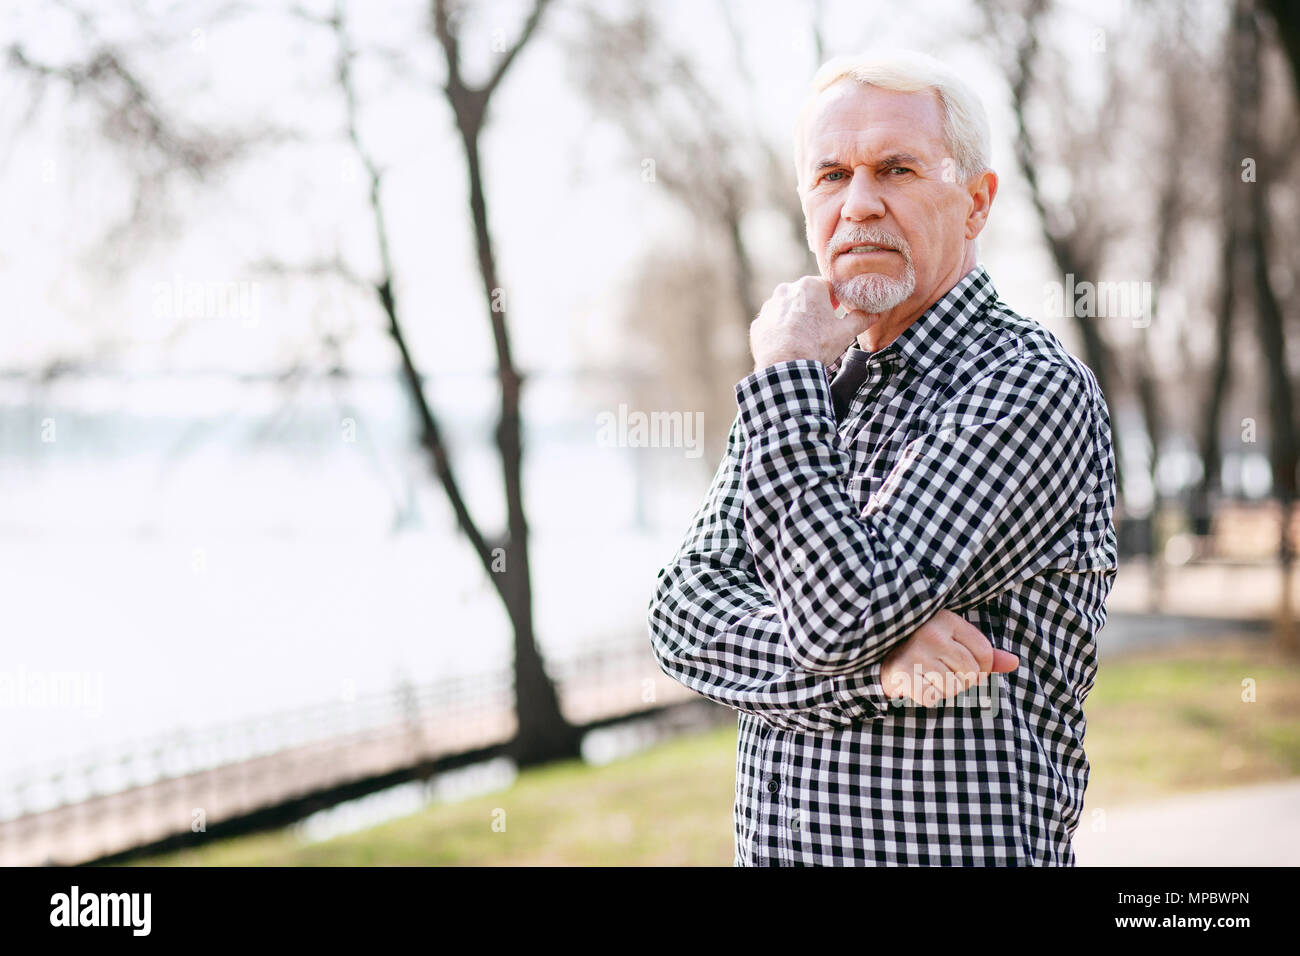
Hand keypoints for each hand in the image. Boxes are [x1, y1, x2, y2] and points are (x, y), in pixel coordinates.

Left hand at [749, 276, 869, 372]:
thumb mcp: (844, 333)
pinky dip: (779, 332)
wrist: (785, 366)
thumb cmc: (817, 345)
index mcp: (810, 286)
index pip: (827, 288)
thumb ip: (860, 320)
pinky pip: (772, 324)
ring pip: (786, 309)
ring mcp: (769, 307)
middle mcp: (786, 290)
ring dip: (794, 319)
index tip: (834, 315)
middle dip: (812, 309)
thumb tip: (875, 314)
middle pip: (804, 297)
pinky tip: (787, 346)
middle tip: (819, 329)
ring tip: (802, 339)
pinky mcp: (758, 324)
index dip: (833, 302)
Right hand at [879, 609, 1018, 705]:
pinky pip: (932, 699)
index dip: (981, 667)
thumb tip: (1015, 663)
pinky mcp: (903, 674)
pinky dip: (926, 697)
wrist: (875, 650)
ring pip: (953, 688)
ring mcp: (916, 654)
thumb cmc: (922, 647)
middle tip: (940, 671)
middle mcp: (932, 635)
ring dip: (943, 690)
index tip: (962, 665)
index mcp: (946, 620)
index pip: (985, 654)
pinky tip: (916, 684)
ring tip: (927, 676)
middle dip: (961, 680)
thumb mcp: (952, 640)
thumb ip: (985, 653)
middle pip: (972, 674)